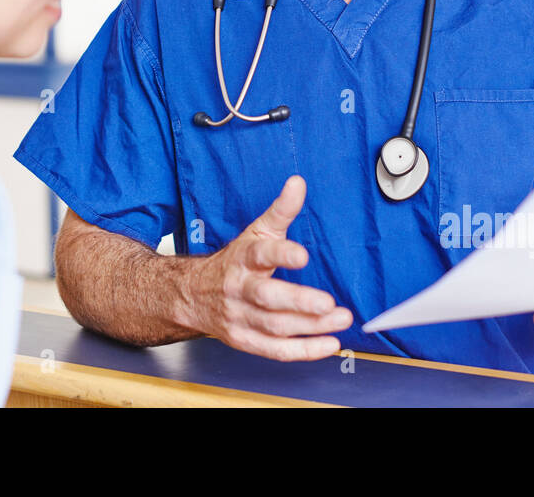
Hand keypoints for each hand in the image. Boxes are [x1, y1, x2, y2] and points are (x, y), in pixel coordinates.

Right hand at [182, 175, 351, 361]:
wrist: (193, 295)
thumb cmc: (234, 262)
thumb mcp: (255, 232)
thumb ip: (281, 211)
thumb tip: (298, 183)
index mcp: (243, 257)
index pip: (261, 254)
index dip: (281, 255)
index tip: (303, 256)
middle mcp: (239, 288)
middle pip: (268, 297)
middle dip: (300, 302)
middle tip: (329, 303)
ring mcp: (241, 317)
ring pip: (276, 326)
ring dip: (311, 326)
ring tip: (341, 319)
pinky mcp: (245, 340)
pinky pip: (276, 350)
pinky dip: (304, 351)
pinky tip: (329, 344)